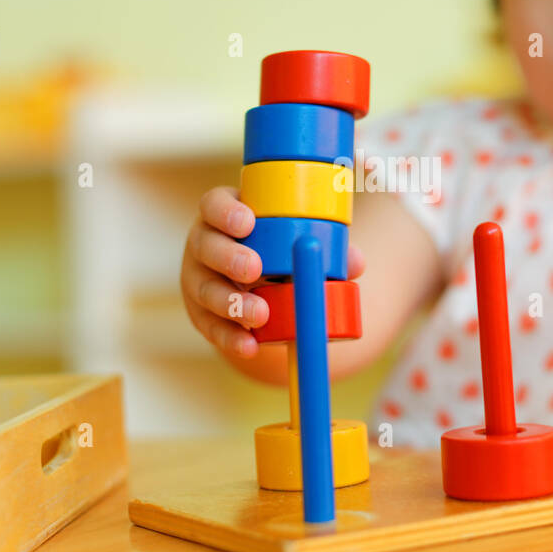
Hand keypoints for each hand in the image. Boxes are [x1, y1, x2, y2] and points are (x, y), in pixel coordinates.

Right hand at [180, 185, 364, 358]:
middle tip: (255, 269)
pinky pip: (210, 326)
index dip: (226, 212)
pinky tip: (249, 345)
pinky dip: (230, 337)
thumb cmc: (279, 253)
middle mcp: (205, 244)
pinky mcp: (199, 312)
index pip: (214, 205)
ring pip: (204, 289)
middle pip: (206, 246)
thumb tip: (355, 262)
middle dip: (229, 257)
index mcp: (225, 216)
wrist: (257, 287)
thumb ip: (327, 248)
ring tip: (260, 314)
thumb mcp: (295, 243)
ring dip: (231, 303)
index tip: (249, 223)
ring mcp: (197, 279)